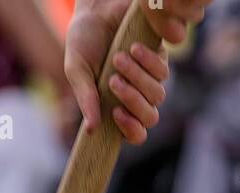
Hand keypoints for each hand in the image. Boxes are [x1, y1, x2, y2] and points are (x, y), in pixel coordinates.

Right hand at [65, 1, 207, 143]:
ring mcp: (150, 80)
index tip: (116, 114)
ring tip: (118, 58)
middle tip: (113, 81)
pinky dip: (147, 61)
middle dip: (133, 102)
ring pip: (157, 95)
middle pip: (150, 118)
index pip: (135, 134)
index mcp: (116, 106)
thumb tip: (90, 129)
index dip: (131, 131)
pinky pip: (162, 72)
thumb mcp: (77, 69)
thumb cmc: (84, 40)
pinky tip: (133, 47)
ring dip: (137, 78)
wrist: (96, 7)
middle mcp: (137, 97)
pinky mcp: (160, 60)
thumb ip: (86, 98)